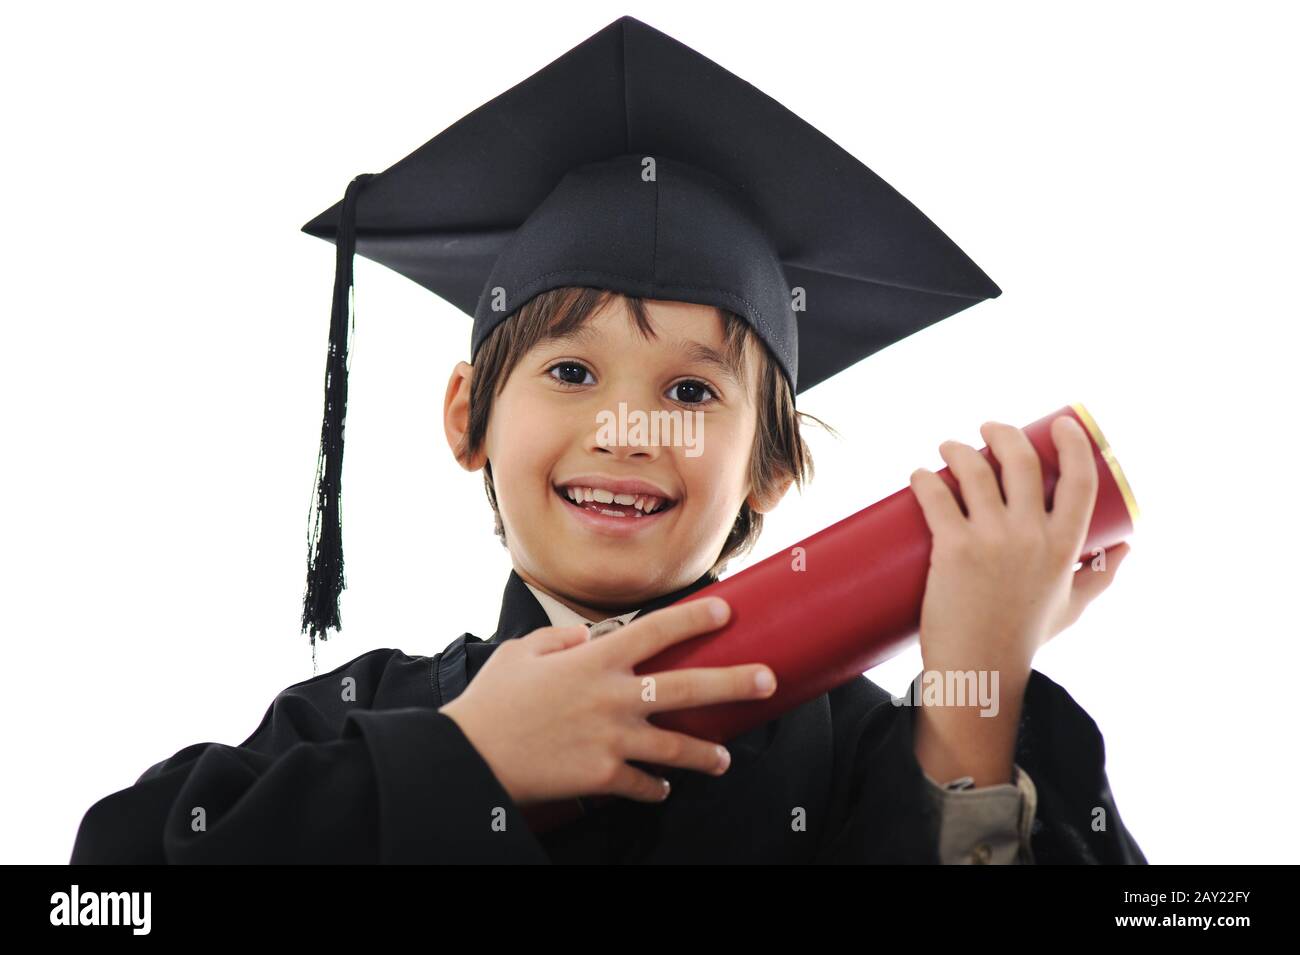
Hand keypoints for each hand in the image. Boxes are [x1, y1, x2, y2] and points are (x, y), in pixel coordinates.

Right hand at [438, 596, 776, 806]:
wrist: (470, 757)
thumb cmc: (492, 701)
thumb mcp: (520, 653)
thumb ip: (560, 639)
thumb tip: (585, 635)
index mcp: (593, 660)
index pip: (657, 631)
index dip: (695, 618)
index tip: (725, 610)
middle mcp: (613, 697)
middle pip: (688, 686)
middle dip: (734, 682)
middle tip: (768, 680)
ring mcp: (612, 739)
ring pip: (676, 746)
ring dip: (705, 752)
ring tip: (724, 758)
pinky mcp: (603, 776)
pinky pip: (644, 783)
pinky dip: (656, 786)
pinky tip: (663, 787)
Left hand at [908, 415, 1114, 677]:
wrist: (979, 670)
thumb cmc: (1024, 637)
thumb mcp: (1072, 606)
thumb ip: (1100, 577)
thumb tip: (1127, 548)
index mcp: (1066, 547)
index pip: (1081, 480)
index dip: (1073, 443)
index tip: (1059, 423)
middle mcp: (1033, 537)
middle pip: (1022, 461)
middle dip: (1003, 434)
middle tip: (987, 430)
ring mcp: (992, 540)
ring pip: (976, 471)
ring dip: (958, 449)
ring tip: (948, 448)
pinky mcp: (953, 549)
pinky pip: (937, 497)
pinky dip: (925, 480)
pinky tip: (919, 475)